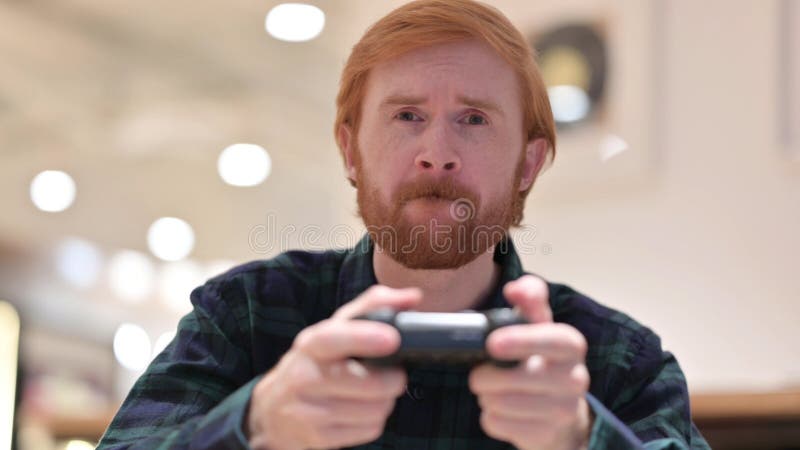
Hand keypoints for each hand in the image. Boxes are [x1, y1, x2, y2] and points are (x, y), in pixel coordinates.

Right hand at [246, 285, 421, 449]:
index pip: (334, 338)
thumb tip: (412, 297)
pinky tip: (360, 411)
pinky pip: (369, 430)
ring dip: (385, 401)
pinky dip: (374, 421)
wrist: (273, 409)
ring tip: (373, 393)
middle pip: (369, 382)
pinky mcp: (318, 438)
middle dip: (393, 379)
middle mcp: (305, 376)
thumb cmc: (316, 362)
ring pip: (375, 409)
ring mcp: (309, 411)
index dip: (365, 337)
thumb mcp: (336, 329)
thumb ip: (374, 306)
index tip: (393, 338)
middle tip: (392, 374)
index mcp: (311, 344)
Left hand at [469, 275, 592, 449]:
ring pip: (503, 402)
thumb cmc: (542, 360)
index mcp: (571, 345)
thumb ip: (530, 299)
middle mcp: (575, 379)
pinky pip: (498, 424)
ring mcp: (564, 411)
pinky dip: (489, 416)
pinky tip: (500, 410)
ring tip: (493, 390)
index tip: (492, 343)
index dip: (523, 340)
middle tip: (480, 373)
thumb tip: (515, 289)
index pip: (554, 340)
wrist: (561, 412)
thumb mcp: (538, 326)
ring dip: (486, 395)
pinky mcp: (546, 436)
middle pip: (520, 377)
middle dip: (486, 375)